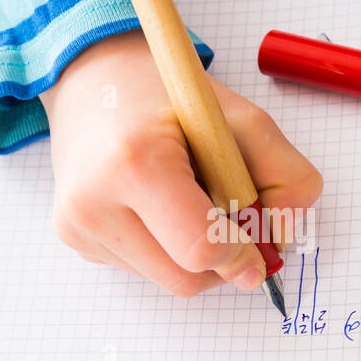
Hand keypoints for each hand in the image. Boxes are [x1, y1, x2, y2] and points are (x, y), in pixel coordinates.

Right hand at [39, 31, 321, 296]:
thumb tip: (284, 241)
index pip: (201, 249)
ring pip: (167, 282)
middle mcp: (95, 201)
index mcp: (137, 162)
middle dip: (221, 259)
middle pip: (187, 280)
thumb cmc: (170, 96)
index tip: (256, 242)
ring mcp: (78, 226)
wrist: (95, 78)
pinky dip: (165, 248)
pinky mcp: (74, 239)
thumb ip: (287, 178)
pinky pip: (143, 270)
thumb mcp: (245, 120)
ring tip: (185, 197)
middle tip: (228, 214)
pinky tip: (156, 205)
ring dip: (194, 254)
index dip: (241, 254)